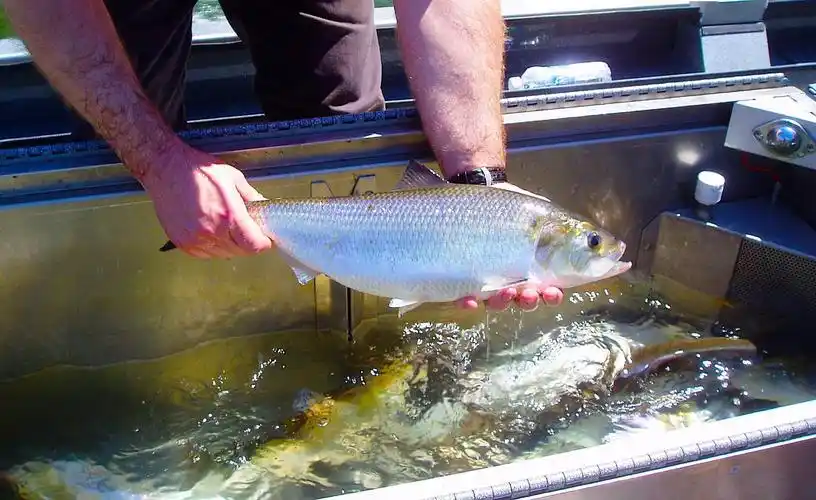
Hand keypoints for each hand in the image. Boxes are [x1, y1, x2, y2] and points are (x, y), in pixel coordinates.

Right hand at [139, 143, 272, 258]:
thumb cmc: (198, 170)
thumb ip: (252, 198)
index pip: (254, 245)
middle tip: (246, 229)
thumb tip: (264, 210)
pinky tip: (212, 230)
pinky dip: (213, 247)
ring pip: (224, 255)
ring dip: (230, 245)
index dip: (263, 243)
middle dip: (248, 242)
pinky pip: (206, 254)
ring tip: (226, 226)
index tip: (264, 238)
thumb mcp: (234, 178)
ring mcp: (195, 239)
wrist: (166, 169)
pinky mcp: (183, 243)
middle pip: (241, 252)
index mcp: (228, 215)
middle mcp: (212, 231)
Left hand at [454, 180, 563, 311]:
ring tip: (507, 291)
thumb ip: (570, 234)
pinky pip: (466, 297)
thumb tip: (613, 246)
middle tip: (532, 294)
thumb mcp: (546, 216)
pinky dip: (468, 302)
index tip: (555, 293)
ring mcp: (490, 279)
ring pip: (499, 302)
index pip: (550, 290)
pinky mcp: (466, 278)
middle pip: (525, 300)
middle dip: (531, 300)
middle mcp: (516, 278)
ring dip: (504, 302)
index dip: (553, 297)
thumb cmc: (517, 206)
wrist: (483, 191)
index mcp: (538, 268)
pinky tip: (469, 300)